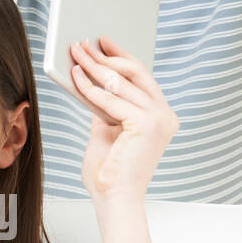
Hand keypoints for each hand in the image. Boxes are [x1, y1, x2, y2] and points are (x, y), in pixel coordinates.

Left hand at [69, 36, 178, 204]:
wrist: (113, 200)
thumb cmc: (108, 172)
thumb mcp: (106, 129)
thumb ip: (105, 104)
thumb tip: (90, 75)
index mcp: (161, 116)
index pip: (142, 78)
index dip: (121, 57)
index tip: (102, 42)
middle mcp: (166, 115)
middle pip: (135, 73)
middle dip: (106, 57)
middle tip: (83, 44)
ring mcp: (160, 119)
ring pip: (121, 83)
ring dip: (94, 66)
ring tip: (75, 54)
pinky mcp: (147, 125)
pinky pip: (111, 99)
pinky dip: (90, 87)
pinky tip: (75, 77)